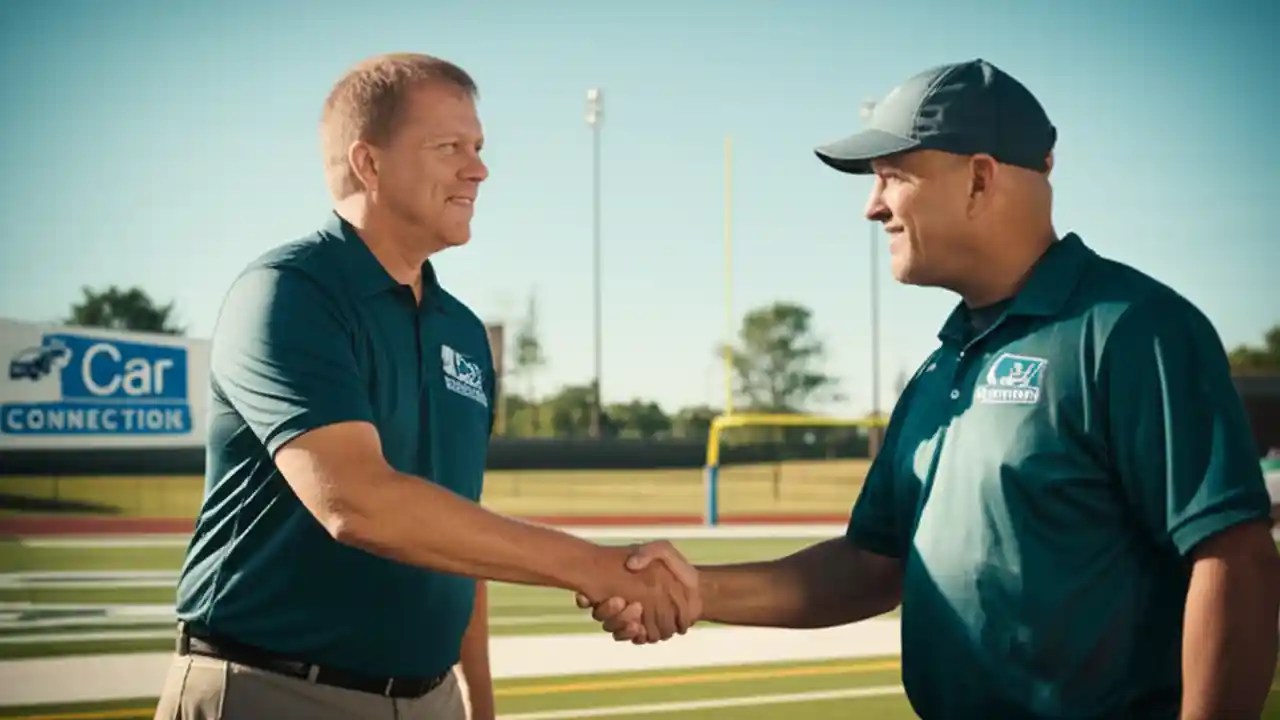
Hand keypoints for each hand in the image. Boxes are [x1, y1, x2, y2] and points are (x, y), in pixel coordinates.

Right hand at [576, 540, 700, 642]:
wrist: (697, 591)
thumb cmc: (678, 570)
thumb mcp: (664, 551)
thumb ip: (650, 551)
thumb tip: (631, 564)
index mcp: (619, 584)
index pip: (592, 594)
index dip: (586, 598)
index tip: (588, 595)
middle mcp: (621, 603)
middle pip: (601, 615)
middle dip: (607, 612)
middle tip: (619, 602)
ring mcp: (631, 619)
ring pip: (613, 629)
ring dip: (620, 625)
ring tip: (632, 619)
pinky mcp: (644, 631)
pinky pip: (631, 638)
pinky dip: (633, 635)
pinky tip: (640, 629)